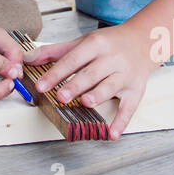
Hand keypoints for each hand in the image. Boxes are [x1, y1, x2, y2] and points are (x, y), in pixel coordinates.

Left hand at [25, 23, 157, 139]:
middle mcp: (111, 59)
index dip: (56, 73)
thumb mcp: (84, 41)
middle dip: (76, 85)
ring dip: (98, 96)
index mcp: (96, 45)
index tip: (41, 85)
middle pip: (91, 74)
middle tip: (60, 96)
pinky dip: (121, 122)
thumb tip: (28, 58)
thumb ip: (56, 51)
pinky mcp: (136, 90)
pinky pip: (129, 108)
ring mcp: (125, 75)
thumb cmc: (110, 43)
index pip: (72, 59)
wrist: (145, 40)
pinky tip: (111, 133)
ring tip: (85, 103)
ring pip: (110, 87)